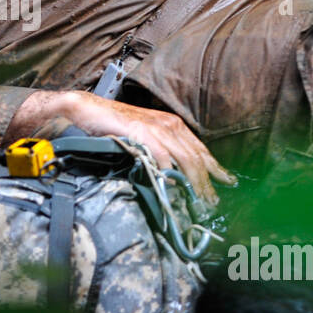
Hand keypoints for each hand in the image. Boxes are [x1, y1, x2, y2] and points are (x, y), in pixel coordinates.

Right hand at [8, 90, 234, 204]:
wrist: (86, 109)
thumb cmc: (111, 124)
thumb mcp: (143, 136)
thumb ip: (160, 150)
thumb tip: (173, 174)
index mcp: (173, 124)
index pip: (201, 149)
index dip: (215, 168)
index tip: (226, 183)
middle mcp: (169, 125)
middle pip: (198, 157)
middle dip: (209, 182)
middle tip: (214, 203)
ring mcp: (157, 128)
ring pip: (186, 159)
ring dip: (195, 183)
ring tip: (201, 202)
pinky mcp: (142, 133)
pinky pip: (163, 157)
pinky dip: (170, 174)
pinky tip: (174, 187)